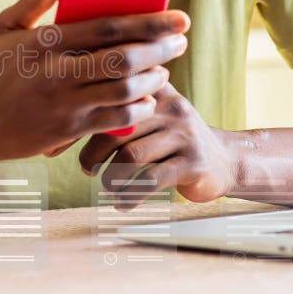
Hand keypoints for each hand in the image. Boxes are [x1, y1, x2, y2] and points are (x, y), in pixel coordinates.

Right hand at [0, 0, 190, 163]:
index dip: (150, 21)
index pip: (108, 26)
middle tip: (180, 41)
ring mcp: (63, 103)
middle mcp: (56, 71)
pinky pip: (116, 120)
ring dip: (153, 80)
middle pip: (123, 58)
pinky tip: (146, 101)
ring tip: (164, 70)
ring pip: (124, 90)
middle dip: (162, 48)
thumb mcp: (7, 27)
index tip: (178, 17)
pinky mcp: (67, 130)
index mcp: (45, 40)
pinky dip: (139, 109)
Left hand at [79, 83, 239, 206]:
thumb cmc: (173, 139)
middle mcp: (170, 107)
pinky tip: (123, 203)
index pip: (112, 97)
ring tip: (107, 186)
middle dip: (93, 153)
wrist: (227, 160)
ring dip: (111, 178)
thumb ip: (118, 109)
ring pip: (131, 157)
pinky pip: (150, 180)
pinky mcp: (192, 163)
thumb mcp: (153, 114)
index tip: (68, 138)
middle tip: (87, 168)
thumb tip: (66, 123)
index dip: (85, 119)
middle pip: (117, 128)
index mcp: (155, 90)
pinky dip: (130, 195)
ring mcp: (184, 134)